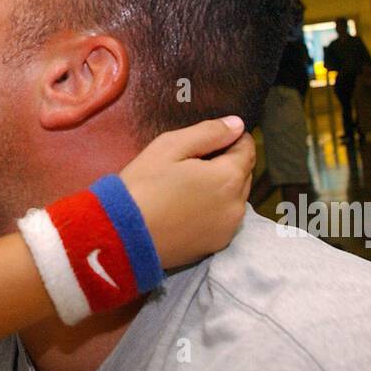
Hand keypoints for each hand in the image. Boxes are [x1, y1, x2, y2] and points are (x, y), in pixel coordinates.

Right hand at [119, 116, 253, 268]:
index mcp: (228, 178)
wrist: (123, 237)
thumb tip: (237, 124)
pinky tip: (189, 206)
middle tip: (195, 159)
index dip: (233, 137)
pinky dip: (215, 208)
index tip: (213, 136)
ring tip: (190, 183)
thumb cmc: (143, 186)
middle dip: (228, 162)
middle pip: (244, 174)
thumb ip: (208, 132)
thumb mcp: (170, 147)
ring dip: (222, 186)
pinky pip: (224, 218)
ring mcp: (227, 229)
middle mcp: (236, 206)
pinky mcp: (215, 246)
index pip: (247, 149)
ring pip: (235, 197)